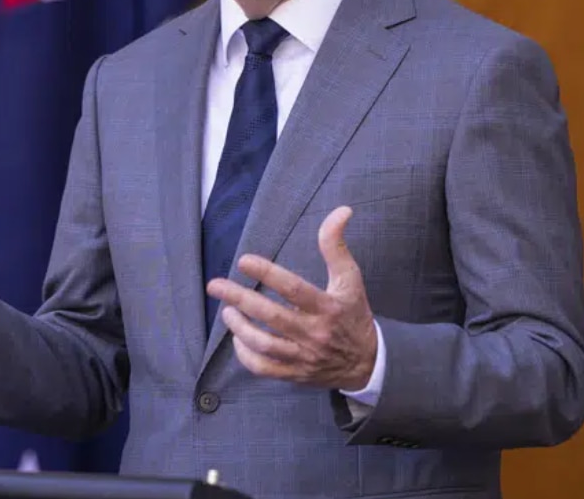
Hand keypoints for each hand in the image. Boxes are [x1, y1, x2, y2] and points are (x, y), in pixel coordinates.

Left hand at [205, 206, 377, 391]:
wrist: (368, 363)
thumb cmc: (353, 314)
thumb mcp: (350, 279)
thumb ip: (336, 246)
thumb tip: (341, 211)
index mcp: (328, 307)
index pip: (294, 289)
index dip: (267, 273)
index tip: (243, 260)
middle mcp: (315, 333)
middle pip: (272, 316)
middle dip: (239, 298)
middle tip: (215, 285)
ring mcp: (304, 356)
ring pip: (264, 344)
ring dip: (240, 327)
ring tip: (227, 311)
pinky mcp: (295, 373)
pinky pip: (264, 368)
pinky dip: (246, 355)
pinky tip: (237, 338)